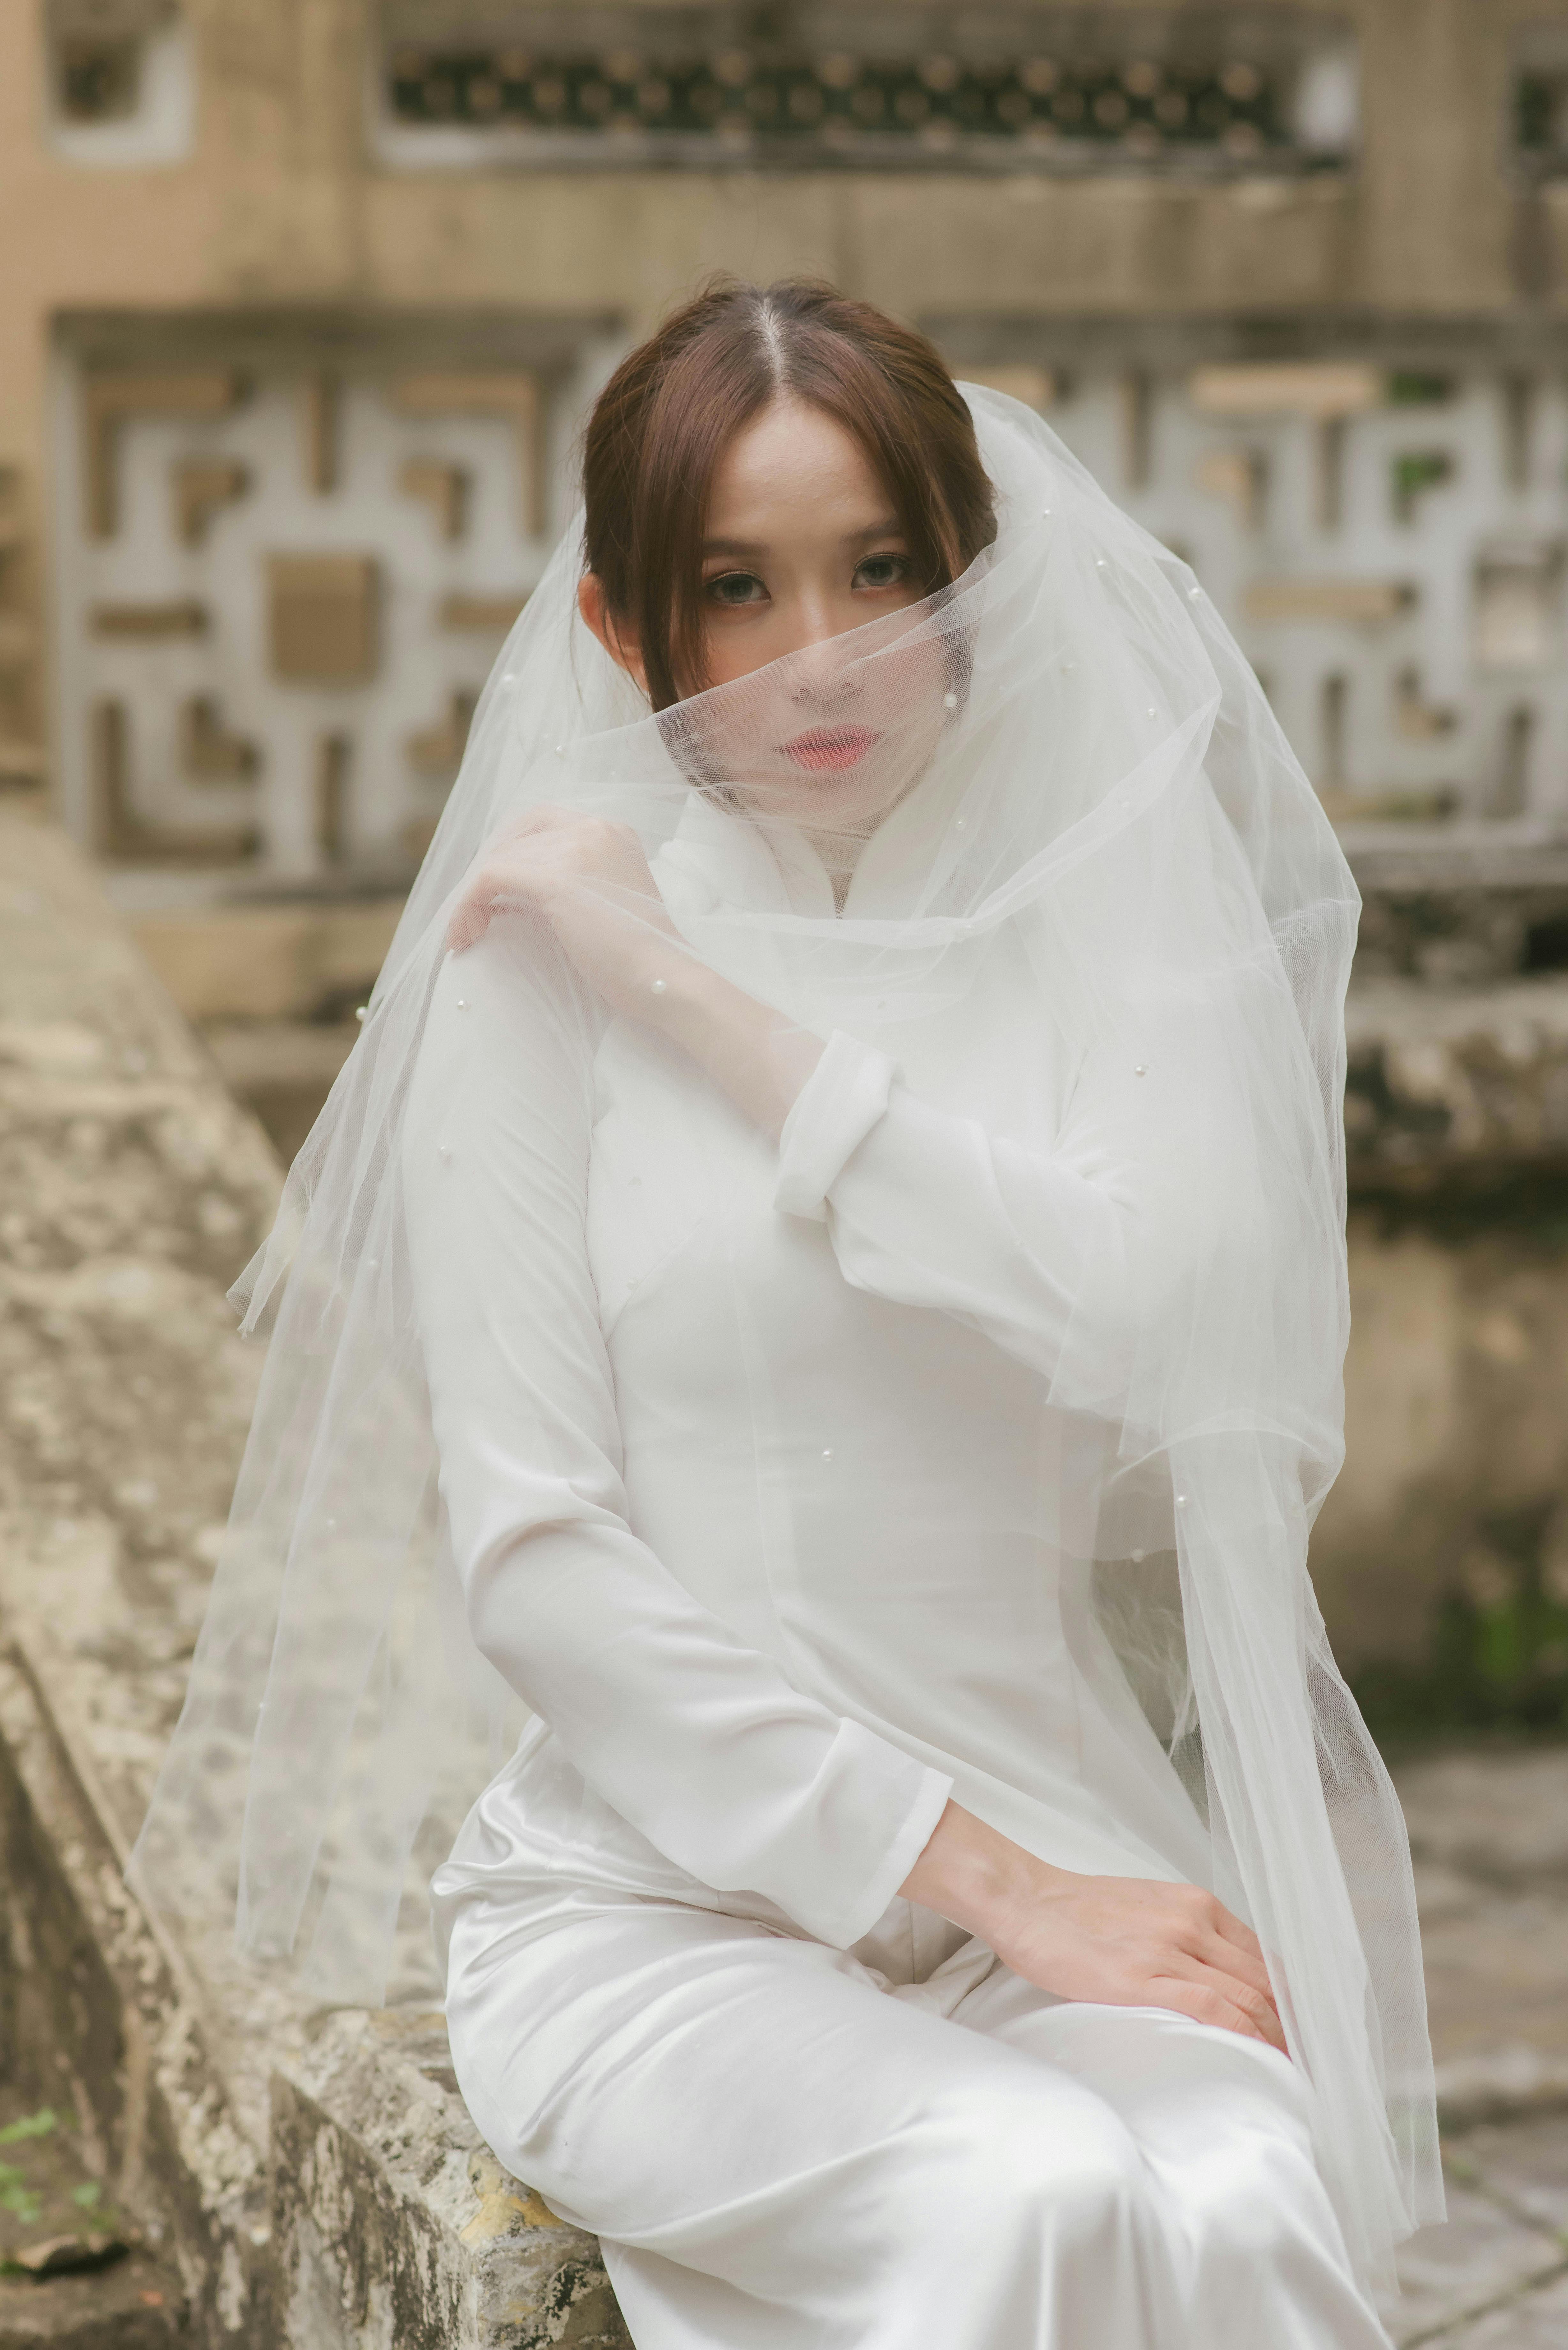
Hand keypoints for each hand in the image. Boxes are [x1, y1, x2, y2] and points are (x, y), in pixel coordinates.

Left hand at [447, 807, 686, 1019]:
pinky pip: (489, 879)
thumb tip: (507, 896)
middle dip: (486, 872)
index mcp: (612, 830)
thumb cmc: (641, 957)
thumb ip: (566, 886)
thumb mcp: (604, 905)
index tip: (494, 890)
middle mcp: (594, 827)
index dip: (509, 851)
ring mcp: (576, 848)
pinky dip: (468, 905)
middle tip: (472, 912)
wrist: (665, 977)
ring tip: (466, 933)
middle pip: (515, 836)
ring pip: (498, 858)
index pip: (541, 822)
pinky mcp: (556, 879)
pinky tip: (465, 934)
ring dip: (471, 897)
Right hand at [900, 1802, 1285, 2053]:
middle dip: (1292, 2024)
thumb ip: (1188, 1934)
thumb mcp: (1149, 1908)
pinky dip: (1242, 2034)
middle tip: (1304, 2060)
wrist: (1028, 1901)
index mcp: (1196, 1905)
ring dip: (1274, 2036)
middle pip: (1264, 1980)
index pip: (1265, 1957)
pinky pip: (1211, 2009)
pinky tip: (1256, 2056)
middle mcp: (1192, 1923)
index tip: (1300, 2029)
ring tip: (1287, 2069)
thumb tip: (1220, 1973)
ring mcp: (1169, 1949)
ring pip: (1246, 1996)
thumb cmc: (1081, 1910)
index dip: (1290, 1998)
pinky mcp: (1142, 1977)